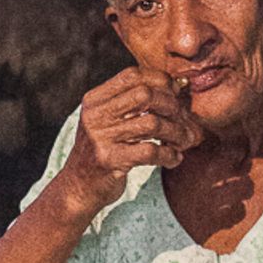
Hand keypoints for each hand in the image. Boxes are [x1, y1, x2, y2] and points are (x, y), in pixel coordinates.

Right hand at [59, 67, 204, 213]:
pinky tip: (174, 158)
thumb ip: (131, 103)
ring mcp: (100, 137)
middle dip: (171, 105)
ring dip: (176, 132)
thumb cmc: (104, 151)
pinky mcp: (109, 160)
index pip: (132, 75)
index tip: (176, 94)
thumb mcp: (108, 122)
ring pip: (152, 123)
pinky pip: (150, 151)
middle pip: (145, 94)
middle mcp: (95, 115)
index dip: (160, 80)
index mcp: (94, 100)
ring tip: (184, 141)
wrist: (78, 188)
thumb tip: (177, 85)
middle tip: (183, 120)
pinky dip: (169, 154)